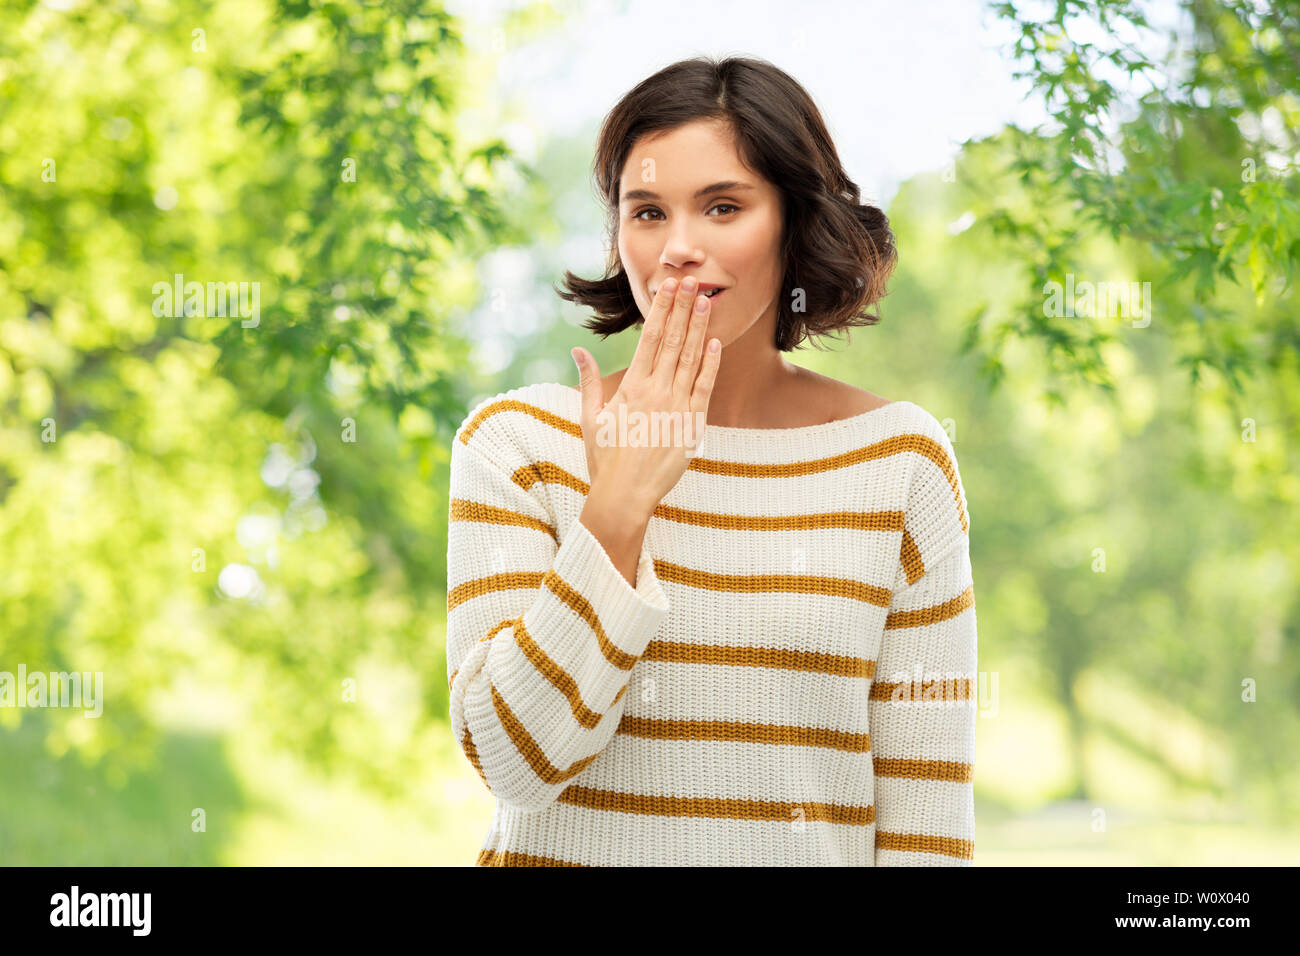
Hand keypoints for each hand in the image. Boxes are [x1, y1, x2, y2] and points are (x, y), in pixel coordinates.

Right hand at [570, 276, 720, 515]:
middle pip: (673, 341)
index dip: (661, 310)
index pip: (649, 338)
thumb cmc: (604, 459)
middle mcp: (655, 391)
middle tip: (693, 281)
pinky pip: (704, 388)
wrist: (624, 496)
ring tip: (705, 301)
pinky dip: (710, 364)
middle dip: (683, 309)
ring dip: (698, 328)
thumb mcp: (590, 418)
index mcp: (630, 387)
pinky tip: (715, 342)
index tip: (669, 287)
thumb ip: (589, 381)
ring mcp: (676, 407)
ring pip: (690, 359)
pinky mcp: (692, 426)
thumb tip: (578, 350)